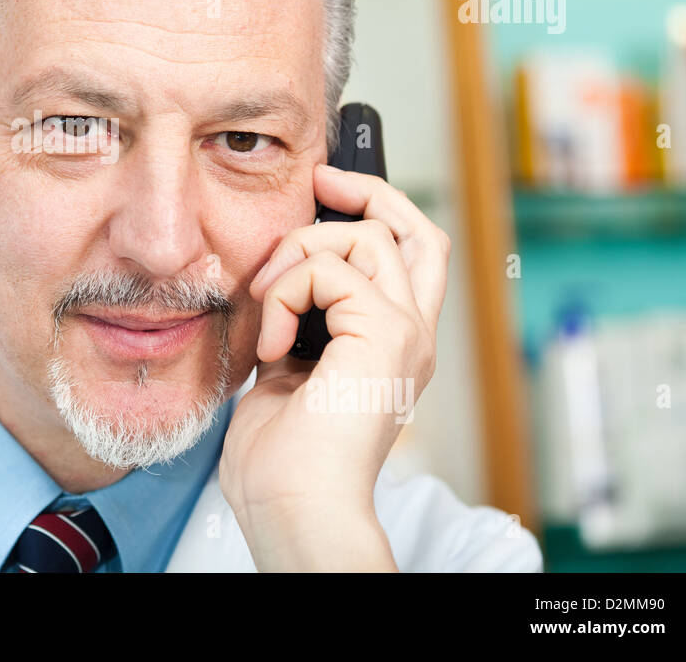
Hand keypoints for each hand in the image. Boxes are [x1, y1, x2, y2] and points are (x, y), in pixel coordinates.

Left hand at [219, 162, 449, 570]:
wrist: (290, 505)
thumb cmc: (281, 460)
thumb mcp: (284, 372)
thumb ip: (294, 326)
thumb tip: (275, 285)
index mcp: (389, 345)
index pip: (408, 256)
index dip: (376, 210)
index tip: (324, 188)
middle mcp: (412, 336)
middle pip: (418, 229)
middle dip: (368, 189)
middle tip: (319, 180)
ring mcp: (406, 334)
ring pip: (370, 235)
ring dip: (300, 252)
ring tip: (268, 302)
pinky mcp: (385, 336)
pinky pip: (329, 269)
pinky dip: (286, 291)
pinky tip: (272, 340)